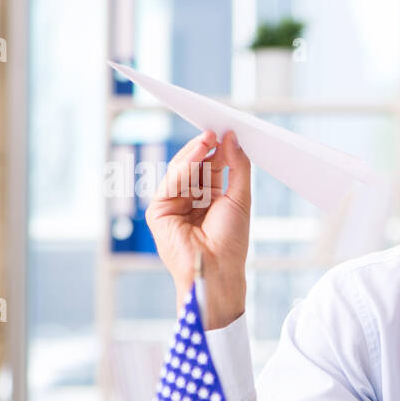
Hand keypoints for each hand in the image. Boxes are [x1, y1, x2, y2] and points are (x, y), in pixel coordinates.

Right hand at [146, 129, 250, 329]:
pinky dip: (184, 166)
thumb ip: (237, 167)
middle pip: (194, 168)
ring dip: (194, 153)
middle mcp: (190, 202)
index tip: (227, 132)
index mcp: (209, 202)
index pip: (210, 169)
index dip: (217, 151)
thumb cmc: (231, 242)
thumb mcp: (240, 199)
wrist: (218, 270)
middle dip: (204, 149)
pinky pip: (171, 182)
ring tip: (209, 138)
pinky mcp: (159, 211)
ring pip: (181, 172)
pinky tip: (198, 153)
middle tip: (216, 130)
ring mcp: (173, 206)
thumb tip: (232, 137)